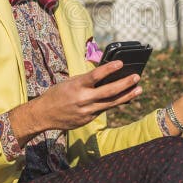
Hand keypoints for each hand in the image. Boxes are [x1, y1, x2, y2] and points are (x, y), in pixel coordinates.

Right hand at [9, 60, 142, 143]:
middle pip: (109, 92)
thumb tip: (107, 76)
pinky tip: (124, 98)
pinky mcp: (88, 120)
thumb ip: (87, 81)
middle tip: (137, 77)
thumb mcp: (70, 82)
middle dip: (125, 84)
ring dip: (126, 96)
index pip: (96, 75)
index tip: (121, 63)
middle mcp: (83, 99)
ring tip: (138, 89)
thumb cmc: (58, 93)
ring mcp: (86, 111)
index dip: (109, 69)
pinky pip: (103, 110)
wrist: (44, 114)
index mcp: (77, 86)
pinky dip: (113, 103)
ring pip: (111, 103)